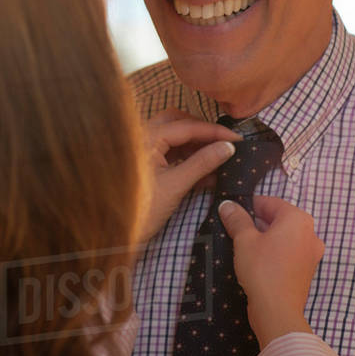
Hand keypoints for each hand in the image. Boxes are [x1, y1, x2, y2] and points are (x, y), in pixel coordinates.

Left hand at [139, 109, 240, 242]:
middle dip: (202, 131)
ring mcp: (142, 150)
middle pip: (178, 122)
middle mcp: (141, 137)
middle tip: (224, 143)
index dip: (214, 131)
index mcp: (146, 138)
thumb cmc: (141, 210)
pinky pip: (170, 152)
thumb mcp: (175, 186)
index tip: (237, 138)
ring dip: (196, 145)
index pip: (186, 126)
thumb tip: (228, 148)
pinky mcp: (146, 164)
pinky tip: (207, 172)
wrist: (117, 233)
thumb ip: (202, 163)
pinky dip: (188, 158)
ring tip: (219, 158)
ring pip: (174, 137)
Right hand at [218, 195, 323, 347]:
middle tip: (237, 229)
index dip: (250, 205)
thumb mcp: (244, 240)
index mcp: (298, 219)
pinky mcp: (307, 270)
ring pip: (285, 236)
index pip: (271, 202)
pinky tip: (258, 260)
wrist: (277, 311)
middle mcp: (310, 233)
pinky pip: (289, 252)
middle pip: (280, 219)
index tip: (234, 211)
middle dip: (258, 222)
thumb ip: (236, 219)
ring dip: (266, 237)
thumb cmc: (262, 270)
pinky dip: (275, 251)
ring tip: (245, 246)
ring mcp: (311, 253)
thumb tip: (227, 205)